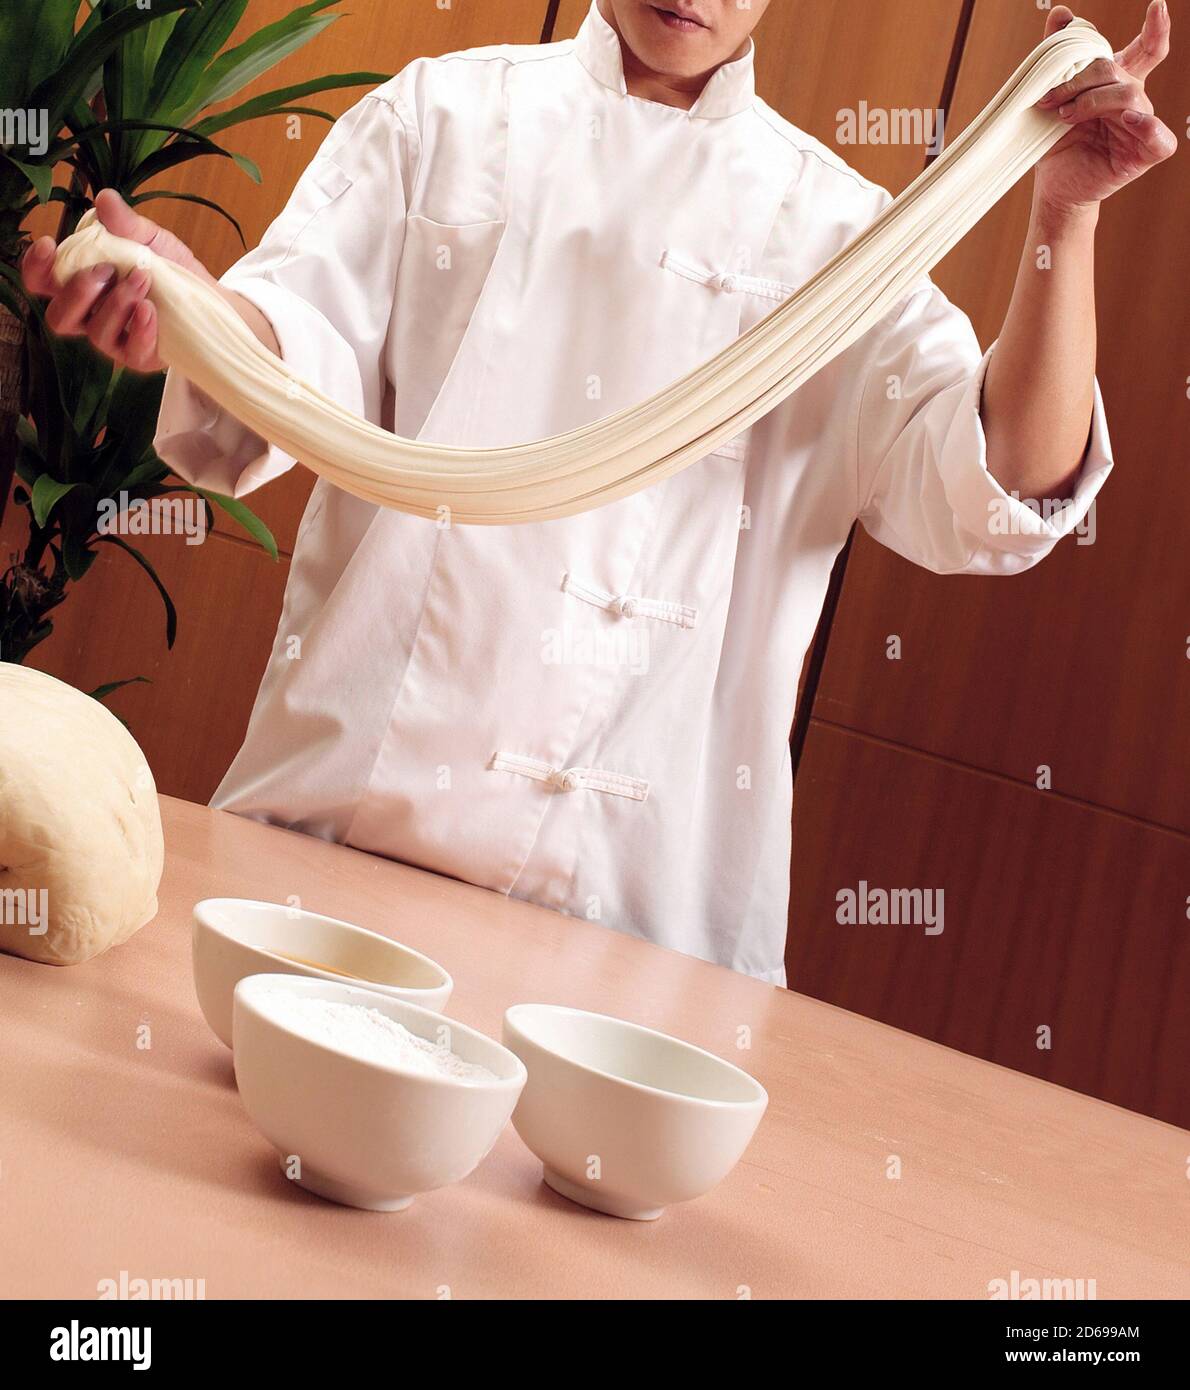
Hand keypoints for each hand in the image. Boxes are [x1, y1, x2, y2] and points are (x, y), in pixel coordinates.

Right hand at [20, 188, 214, 372]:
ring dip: (116, 303)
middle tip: (106, 269)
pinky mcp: (140, 356)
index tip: (48, 244)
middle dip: (78, 292)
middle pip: (59, 317)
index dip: (36, 267)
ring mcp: (114, 339)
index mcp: (81, 282)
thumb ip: (125, 223)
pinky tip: (150, 309)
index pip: (42, 282)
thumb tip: (105, 198)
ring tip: (142, 278)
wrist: (210, 295)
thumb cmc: (170, 267)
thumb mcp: (149, 238)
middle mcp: (90, 315)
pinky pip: (130, 352)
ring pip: (96, 333)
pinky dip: (139, 329)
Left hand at [1034, 2, 1176, 218]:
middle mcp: (1133, 99)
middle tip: (1050, 98)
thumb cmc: (1055, 141)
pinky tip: (1128, 119)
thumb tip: (1062, 13)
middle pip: (1118, 72)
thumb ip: (1058, 54)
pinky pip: (1159, 137)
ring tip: (1065, 116)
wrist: (1054, 185)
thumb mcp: (1051, 97)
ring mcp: (1141, 125)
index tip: (1157, 6)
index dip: (1156, 27)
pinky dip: (1147, 126)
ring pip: (1129, 97)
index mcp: (1118, 81)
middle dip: (1081, 79)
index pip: (1146, 48)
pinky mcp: (1144, 153)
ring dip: (1093, 101)